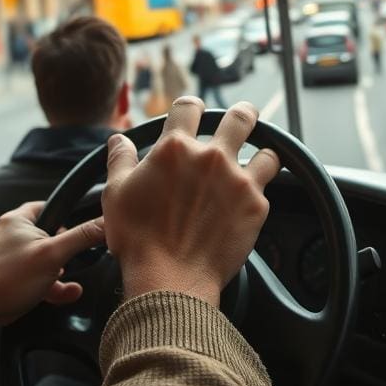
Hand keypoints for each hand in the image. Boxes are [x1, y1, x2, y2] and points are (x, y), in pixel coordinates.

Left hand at [0, 202, 104, 336]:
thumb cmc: (7, 280)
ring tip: (67, 284)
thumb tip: (105, 223)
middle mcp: (6, 233)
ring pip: (37, 259)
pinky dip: (44, 284)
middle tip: (73, 261)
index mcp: (16, 220)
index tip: (80, 227)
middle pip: (44, 235)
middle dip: (62, 252)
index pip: (46, 206)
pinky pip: (28, 276)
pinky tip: (61, 295)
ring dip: (55, 272)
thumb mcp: (53, 255)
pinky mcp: (0, 275)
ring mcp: (1, 255)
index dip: (66, 216)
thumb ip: (81, 237)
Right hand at [104, 97, 280, 306]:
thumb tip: (119, 140)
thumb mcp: (115, 193)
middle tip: (244, 118)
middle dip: (243, 114)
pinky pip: (270, 184)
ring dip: (263, 150)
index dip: (192, 106)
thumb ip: (120, 160)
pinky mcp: (256, 205)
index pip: (189, 107)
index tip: (195, 112)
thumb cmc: (138, 239)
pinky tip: (257, 192)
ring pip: (265, 150)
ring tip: (261, 156)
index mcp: (174, 149)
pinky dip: (264, 185)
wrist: (169, 279)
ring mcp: (237, 180)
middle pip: (239, 118)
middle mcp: (210, 157)